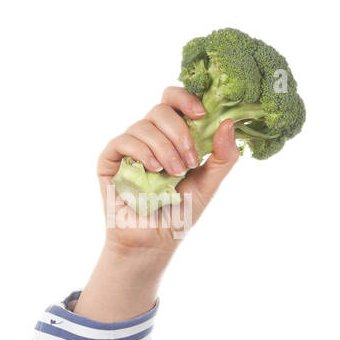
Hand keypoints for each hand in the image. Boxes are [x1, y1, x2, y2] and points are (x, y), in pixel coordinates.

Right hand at [96, 86, 240, 255]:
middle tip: (191, 162)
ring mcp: (129, 145)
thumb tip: (229, 122)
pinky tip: (154, 171)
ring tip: (174, 175)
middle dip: (180, 133)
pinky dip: (142, 152)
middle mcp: (151, 136)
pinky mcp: (110, 158)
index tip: (202, 114)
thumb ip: (223, 156)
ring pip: (144, 125)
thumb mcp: (210, 183)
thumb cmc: (181, 211)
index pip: (176, 100)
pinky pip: (124, 140)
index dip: (187, 99)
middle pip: (161, 109)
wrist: (155, 240)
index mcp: (175, 135)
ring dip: (165, 149)